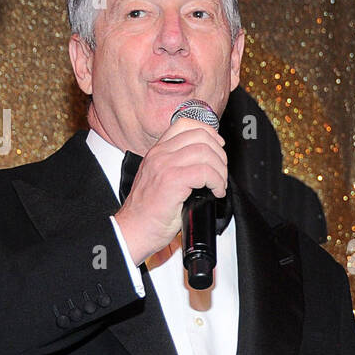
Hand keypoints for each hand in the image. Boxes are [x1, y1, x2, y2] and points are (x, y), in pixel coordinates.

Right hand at [113, 115, 226, 264]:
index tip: (218, 147)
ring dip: (220, 170)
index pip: (185, 125)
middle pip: (201, 136)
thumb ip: (177, 165)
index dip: (208, 132)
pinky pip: (205, 172)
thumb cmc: (147, 212)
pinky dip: (217, 182)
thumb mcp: (160, 179)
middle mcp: (160, 155)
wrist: (133, 230)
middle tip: (221, 171)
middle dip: (219, 154)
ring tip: (219, 184)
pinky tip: (215, 192)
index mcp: (157, 152)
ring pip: (206, 153)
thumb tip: (205, 163)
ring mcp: (165, 166)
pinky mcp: (172, 181)